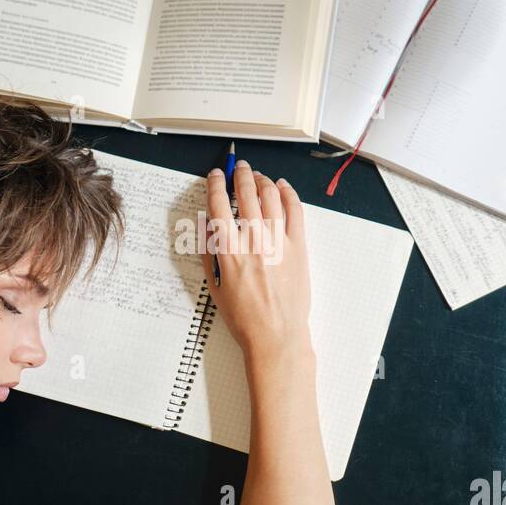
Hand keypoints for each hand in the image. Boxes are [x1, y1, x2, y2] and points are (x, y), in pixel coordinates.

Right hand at [202, 161, 314, 366]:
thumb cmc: (244, 318)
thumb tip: (207, 227)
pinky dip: (288, 193)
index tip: (215, 176)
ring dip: (263, 180)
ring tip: (259, 176)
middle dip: (240, 174)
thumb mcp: (215, 287)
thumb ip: (209, 254)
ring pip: (270, 195)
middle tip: (239, 168)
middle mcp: (253, 241)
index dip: (215, 183)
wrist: (276, 336)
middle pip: (246, 192)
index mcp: (228, 250)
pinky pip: (295, 210)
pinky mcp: (298, 247)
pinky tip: (283, 188)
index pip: (218, 204)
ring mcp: (278, 242)